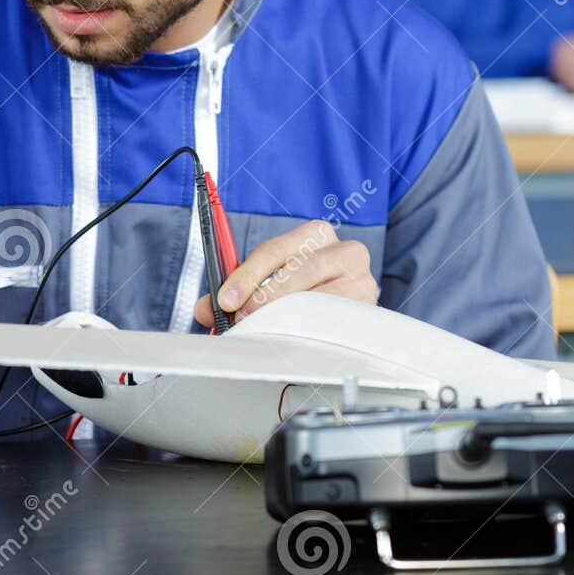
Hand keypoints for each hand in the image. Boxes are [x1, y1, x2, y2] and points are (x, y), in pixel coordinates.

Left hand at [193, 219, 376, 329]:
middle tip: (243, 318)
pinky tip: (291, 339)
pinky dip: (307, 331)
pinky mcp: (369, 311)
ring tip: (264, 330)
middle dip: (265, 297)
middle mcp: (345, 251)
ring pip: (317, 297)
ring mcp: (362, 281)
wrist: (352, 315)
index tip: (226, 299)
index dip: (247, 275)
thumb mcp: (273, 283)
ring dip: (284, 316)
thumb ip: (239, 291)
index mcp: (316, 235)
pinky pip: (334, 321)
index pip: (276, 250)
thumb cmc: (309, 293)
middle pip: (299, 270)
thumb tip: (205, 308)